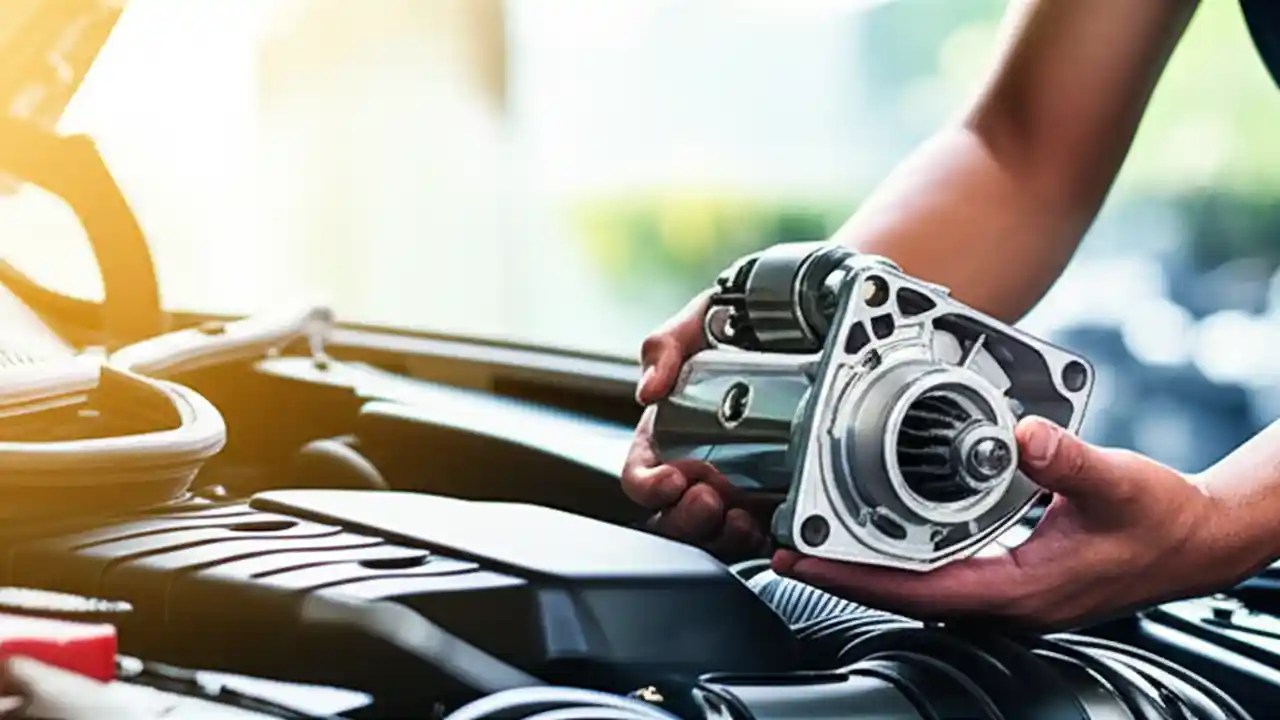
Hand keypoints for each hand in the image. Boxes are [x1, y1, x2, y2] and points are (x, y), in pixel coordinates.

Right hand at [621, 291, 769, 559]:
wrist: (799, 322)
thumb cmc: (737, 326)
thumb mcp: (694, 324)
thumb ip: (662, 346)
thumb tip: (647, 388)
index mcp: (666, 435)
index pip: (641, 475)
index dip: (648, 486)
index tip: (669, 480)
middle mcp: (695, 466)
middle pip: (674, 514)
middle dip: (687, 517)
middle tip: (709, 499)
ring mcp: (733, 485)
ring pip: (714, 531)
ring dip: (722, 534)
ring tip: (740, 517)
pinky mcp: (771, 497)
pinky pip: (759, 533)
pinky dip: (761, 539)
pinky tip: (771, 526)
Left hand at [772, 416, 1253, 630]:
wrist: (1195, 539)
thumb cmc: (1162, 522)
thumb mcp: (1116, 483)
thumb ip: (1067, 461)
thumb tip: (1026, 436)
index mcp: (1021, 590)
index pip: (919, 591)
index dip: (857, 576)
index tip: (808, 558)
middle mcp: (1005, 601)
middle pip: (904, 595)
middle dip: (843, 573)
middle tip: (788, 546)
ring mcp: (1005, 593)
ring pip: (918, 586)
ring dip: (868, 565)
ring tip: (818, 539)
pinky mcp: (1010, 578)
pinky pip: (940, 571)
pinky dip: (902, 555)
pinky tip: (880, 533)